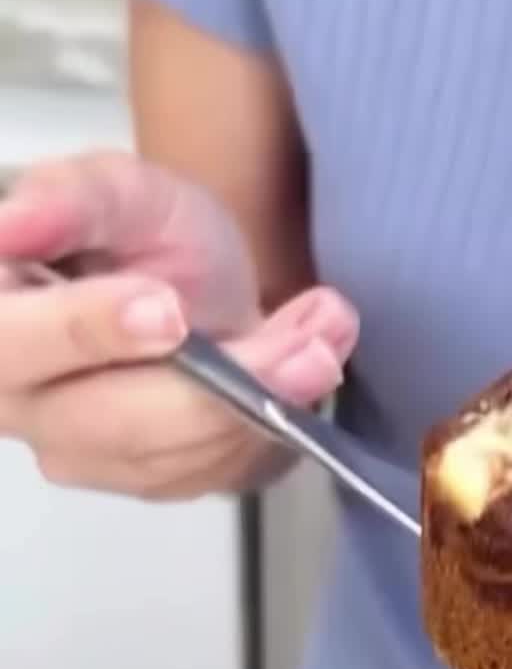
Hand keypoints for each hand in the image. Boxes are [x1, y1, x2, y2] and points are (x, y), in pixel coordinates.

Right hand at [0, 152, 357, 498]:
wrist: (195, 281)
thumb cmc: (142, 235)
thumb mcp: (114, 188)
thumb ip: (67, 199)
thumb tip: (12, 225)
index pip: (12, 346)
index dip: (87, 332)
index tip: (166, 309)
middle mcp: (23, 405)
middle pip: (109, 423)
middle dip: (212, 388)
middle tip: (302, 346)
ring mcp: (84, 453)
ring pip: (172, 455)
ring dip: (261, 402)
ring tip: (324, 337)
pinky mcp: (148, 479)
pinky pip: (209, 472)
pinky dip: (271, 423)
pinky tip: (307, 364)